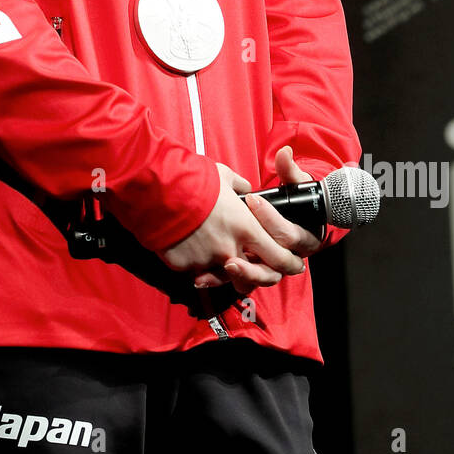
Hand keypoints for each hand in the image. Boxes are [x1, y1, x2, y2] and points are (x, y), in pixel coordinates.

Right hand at [159, 154, 307, 297]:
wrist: (159, 190)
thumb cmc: (194, 180)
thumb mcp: (224, 176)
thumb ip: (240, 188)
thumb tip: (244, 191)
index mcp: (246, 228)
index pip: (278, 256)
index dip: (289, 263)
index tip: (294, 264)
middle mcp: (230, 250)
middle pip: (255, 276)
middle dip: (260, 276)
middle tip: (260, 272)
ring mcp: (207, 261)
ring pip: (225, 277)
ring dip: (226, 270)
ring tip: (219, 259)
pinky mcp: (185, 266)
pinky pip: (197, 270)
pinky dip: (197, 263)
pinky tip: (191, 248)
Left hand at [213, 146, 321, 291]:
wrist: (283, 219)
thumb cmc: (290, 201)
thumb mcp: (293, 184)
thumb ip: (289, 170)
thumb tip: (285, 154)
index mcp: (303, 237)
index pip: (289, 234)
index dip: (271, 218)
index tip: (252, 200)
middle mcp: (287, 256)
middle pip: (277, 266)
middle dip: (258, 259)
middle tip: (237, 247)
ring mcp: (267, 265)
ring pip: (260, 279)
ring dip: (244, 274)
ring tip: (225, 265)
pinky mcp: (248, 271)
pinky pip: (238, 282)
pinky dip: (221, 280)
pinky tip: (202, 276)